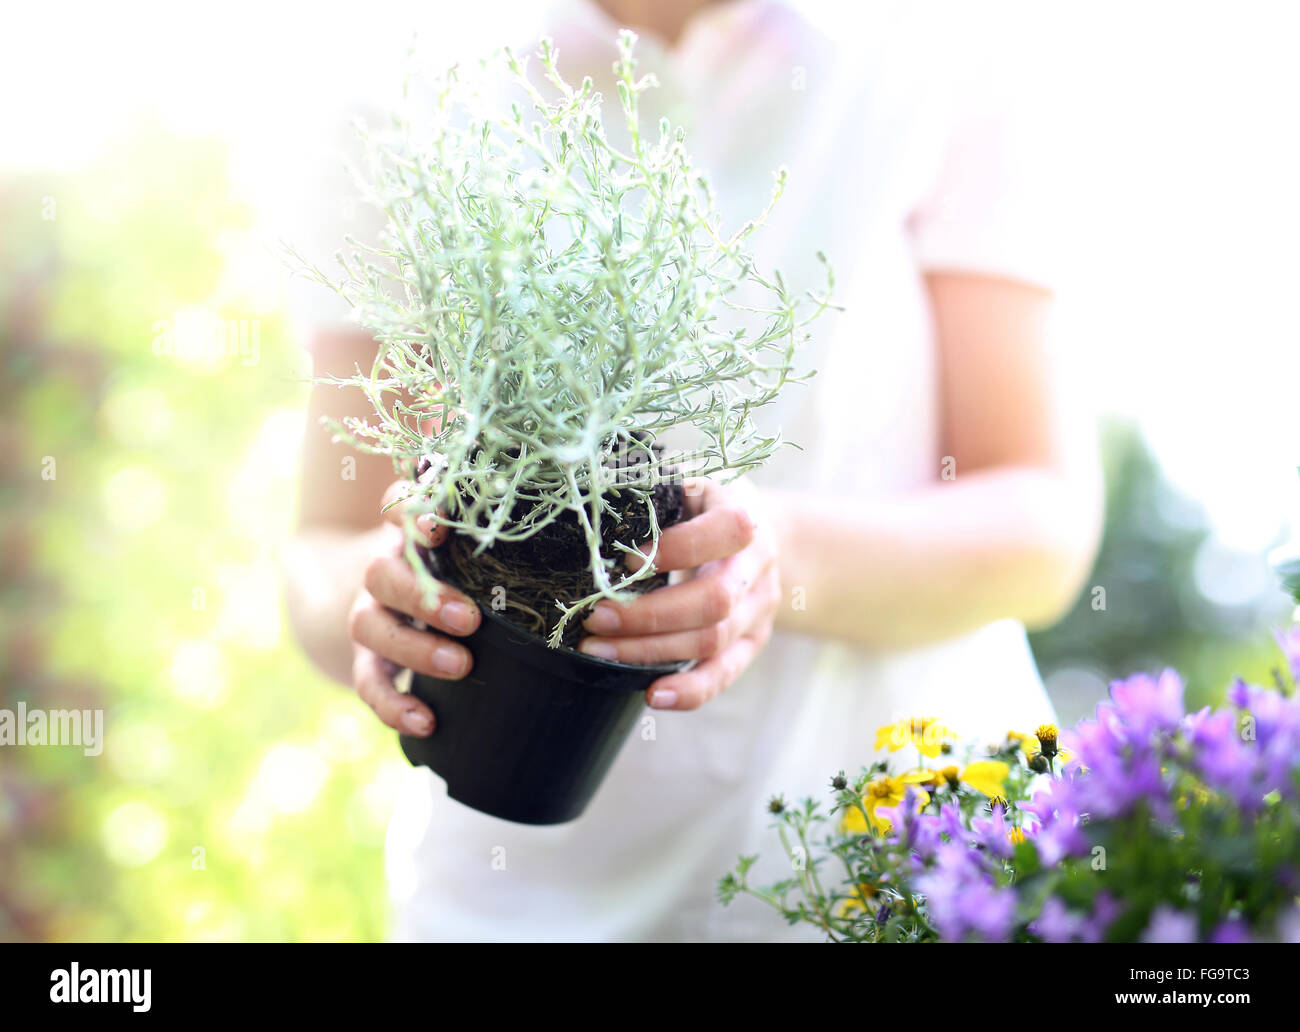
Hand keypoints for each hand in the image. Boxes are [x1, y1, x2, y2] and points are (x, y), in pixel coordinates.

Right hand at [347, 480, 480, 736]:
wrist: (391, 598)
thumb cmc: (457, 569)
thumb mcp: (473, 548)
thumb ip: (503, 542)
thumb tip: (585, 547)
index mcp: (410, 533)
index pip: (400, 509)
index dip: (414, 516)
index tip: (438, 529)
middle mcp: (384, 569)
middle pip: (382, 573)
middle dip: (425, 596)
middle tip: (470, 618)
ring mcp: (371, 613)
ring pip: (370, 626)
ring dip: (415, 648)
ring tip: (460, 665)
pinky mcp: (367, 658)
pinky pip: (369, 682)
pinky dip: (393, 704)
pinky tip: (426, 721)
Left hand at [577, 476, 781, 711]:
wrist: (760, 531)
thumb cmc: (702, 504)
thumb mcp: (685, 484)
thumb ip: (654, 498)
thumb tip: (594, 525)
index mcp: (743, 513)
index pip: (725, 532)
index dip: (676, 550)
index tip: (624, 561)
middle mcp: (759, 564)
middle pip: (714, 600)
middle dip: (647, 615)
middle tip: (594, 617)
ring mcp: (760, 607)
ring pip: (711, 641)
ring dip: (650, 651)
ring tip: (597, 649)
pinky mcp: (752, 640)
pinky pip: (725, 672)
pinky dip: (690, 691)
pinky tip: (652, 697)